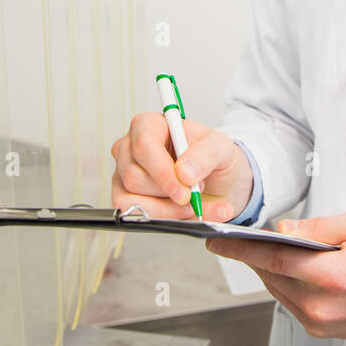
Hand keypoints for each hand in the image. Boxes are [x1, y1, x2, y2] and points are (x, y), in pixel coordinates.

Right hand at [110, 113, 253, 221]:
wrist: (218, 181)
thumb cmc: (212, 157)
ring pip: (131, 199)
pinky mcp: (124, 196)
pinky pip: (133, 215)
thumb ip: (207, 154)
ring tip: (193, 204)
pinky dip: (163, 219)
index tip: (185, 190)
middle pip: (134, 177)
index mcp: (150, 125)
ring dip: (168, 210)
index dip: (163, 172)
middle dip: (168, 193)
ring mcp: (124, 173)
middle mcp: (131, 147)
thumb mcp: (221, 148)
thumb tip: (184, 172)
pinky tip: (183, 214)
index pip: (144, 146)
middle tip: (194, 194)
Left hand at [205, 210, 345, 345]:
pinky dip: (285, 284)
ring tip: (265, 250)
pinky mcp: (320, 331)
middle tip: (240, 237)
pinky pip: (290, 303)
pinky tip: (291, 269)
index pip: (272, 261)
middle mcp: (319, 305)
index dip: (239, 250)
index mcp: (330, 276)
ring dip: (268, 271)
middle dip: (252, 256)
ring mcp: (318, 322)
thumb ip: (320, 227)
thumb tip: (284, 230)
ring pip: (276, 291)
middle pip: (269, 276)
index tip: (215, 241)